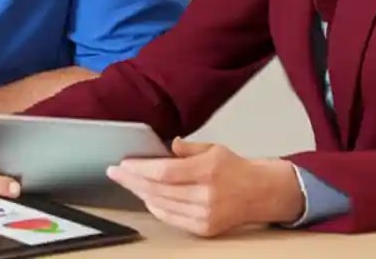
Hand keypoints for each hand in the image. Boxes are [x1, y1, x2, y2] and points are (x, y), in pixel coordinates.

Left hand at [107, 138, 303, 236]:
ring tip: (128, 182)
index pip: (164, 172)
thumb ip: (188, 148)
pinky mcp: (203, 228)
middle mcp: (206, 195)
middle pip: (158, 190)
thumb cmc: (234, 168)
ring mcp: (205, 215)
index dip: (140, 169)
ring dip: (140, 193)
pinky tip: (146, 197)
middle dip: (132, 180)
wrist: (260, 193)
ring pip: (161, 205)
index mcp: (208, 170)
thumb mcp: (213, 147)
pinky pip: (171, 218)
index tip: (123, 164)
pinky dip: (155, 207)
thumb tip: (167, 146)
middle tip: (115, 172)